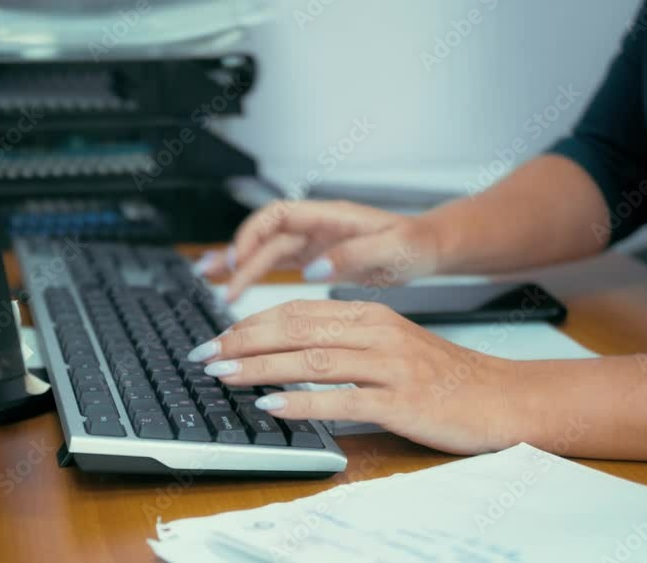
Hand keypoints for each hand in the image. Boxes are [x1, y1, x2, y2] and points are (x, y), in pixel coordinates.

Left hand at [187, 299, 521, 454]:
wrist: (502, 397)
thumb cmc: (442, 376)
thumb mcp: (390, 344)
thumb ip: (342, 341)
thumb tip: (287, 349)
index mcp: (370, 314)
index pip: (297, 310)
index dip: (250, 323)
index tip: (217, 337)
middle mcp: (377, 332)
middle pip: (296, 329)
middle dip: (243, 341)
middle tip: (205, 355)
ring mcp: (390, 365)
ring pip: (312, 359)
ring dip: (260, 367)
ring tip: (223, 375)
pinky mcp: (401, 401)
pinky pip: (343, 399)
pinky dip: (302, 402)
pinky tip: (271, 406)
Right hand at [195, 200, 440, 301]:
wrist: (428, 249)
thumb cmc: (415, 243)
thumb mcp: (392, 249)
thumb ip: (354, 256)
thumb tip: (314, 269)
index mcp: (331, 217)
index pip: (278, 216)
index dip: (252, 234)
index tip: (238, 258)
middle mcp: (316, 227)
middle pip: (266, 239)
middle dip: (242, 261)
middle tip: (226, 291)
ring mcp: (313, 243)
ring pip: (267, 252)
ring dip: (242, 269)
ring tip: (219, 290)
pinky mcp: (315, 260)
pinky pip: (277, 265)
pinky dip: (255, 275)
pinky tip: (236, 287)